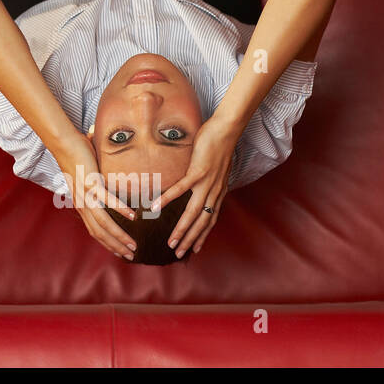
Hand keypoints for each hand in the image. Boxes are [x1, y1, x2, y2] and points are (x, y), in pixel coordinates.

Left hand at [54, 132, 138, 260]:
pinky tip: (133, 217)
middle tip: (131, 255)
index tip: (119, 252)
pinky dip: (120, 210)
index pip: (94, 231)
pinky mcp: (90, 182)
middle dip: (116, 246)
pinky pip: (107, 200)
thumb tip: (108, 181)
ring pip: (103, 222)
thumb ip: (96, 184)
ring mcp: (85, 194)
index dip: (107, 243)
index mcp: (81, 204)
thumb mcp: (85, 178)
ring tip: (133, 244)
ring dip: (119, 235)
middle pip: (99, 232)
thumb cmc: (75, 157)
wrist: (63, 144)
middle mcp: (82, 203)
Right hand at [152, 111, 244, 257]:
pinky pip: (181, 189)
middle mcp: (213, 192)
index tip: (194, 249)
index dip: (202, 236)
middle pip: (201, 222)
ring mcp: (206, 183)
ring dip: (182, 229)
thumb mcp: (218, 168)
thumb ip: (210, 179)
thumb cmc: (220, 145)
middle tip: (178, 253)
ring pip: (193, 212)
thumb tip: (201, 182)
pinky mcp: (198, 172)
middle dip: (190, 240)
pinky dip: (168, 198)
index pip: (210, 220)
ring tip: (171, 241)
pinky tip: (156, 207)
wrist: (227, 131)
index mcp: (218, 192)